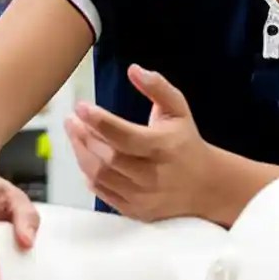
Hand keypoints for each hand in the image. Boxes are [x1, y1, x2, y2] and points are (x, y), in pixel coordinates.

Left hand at [65, 64, 211, 221]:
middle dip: (84, 136)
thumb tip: (134, 69)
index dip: (99, 121)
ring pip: (101, 176)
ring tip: (75, 134)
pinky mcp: (135, 210)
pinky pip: (103, 193)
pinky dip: (89, 175)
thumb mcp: (178, 109)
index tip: (81, 107)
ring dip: (81, 153)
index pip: (124, 136)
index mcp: (164, 148)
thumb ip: (157, 87)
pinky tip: (85, 156)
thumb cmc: (186, 142)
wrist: (206, 185)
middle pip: (108, 157)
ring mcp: (143, 196)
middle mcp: (153, 175)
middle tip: (72, 120)